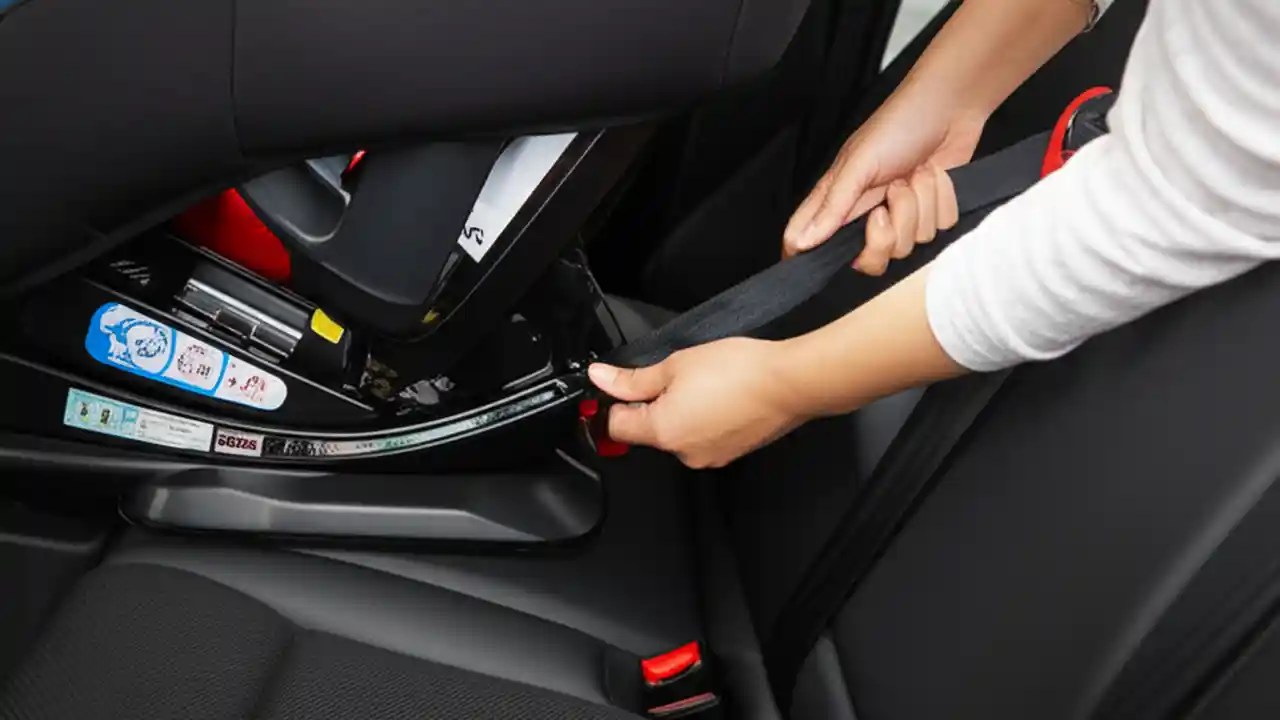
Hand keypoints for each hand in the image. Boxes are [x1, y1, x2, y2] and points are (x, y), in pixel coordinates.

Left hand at [588, 338, 810, 468]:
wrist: (790, 382)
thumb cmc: (737, 370)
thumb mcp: (676, 364)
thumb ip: (634, 379)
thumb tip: (600, 379)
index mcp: (663, 432)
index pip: (617, 427)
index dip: (616, 403)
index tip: (626, 384)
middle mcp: (684, 453)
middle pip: (649, 432)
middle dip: (654, 405)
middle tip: (676, 376)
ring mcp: (710, 457)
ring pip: (678, 434)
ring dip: (682, 412)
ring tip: (705, 385)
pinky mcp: (731, 453)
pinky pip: (703, 437)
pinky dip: (705, 419)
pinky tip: (722, 397)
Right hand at [782, 82, 984, 273]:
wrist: (950, 106)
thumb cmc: (897, 125)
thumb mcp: (859, 163)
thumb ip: (832, 206)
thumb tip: (800, 242)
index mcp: (836, 203)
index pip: (809, 244)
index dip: (814, 258)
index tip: (834, 250)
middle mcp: (865, 216)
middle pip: (868, 262)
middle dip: (885, 237)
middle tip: (886, 205)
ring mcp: (900, 218)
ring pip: (908, 246)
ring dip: (918, 207)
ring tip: (915, 175)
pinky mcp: (931, 215)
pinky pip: (938, 232)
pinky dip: (941, 202)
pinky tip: (935, 177)